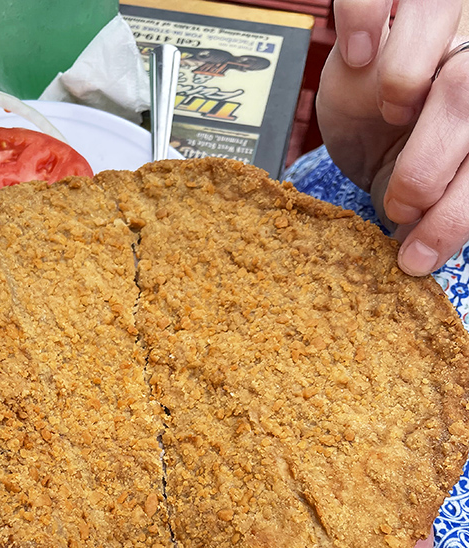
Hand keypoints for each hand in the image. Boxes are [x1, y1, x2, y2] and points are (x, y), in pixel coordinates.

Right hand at [316, 0, 468, 275]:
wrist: (368, 76)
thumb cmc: (397, 135)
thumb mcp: (424, 174)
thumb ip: (436, 201)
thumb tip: (420, 254)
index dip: (457, 214)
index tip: (418, 256)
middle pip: (468, 95)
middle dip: (429, 167)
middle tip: (400, 206)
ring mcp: (440, 11)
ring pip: (440, 18)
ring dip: (406, 82)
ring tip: (390, 114)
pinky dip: (363, 19)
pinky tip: (357, 54)